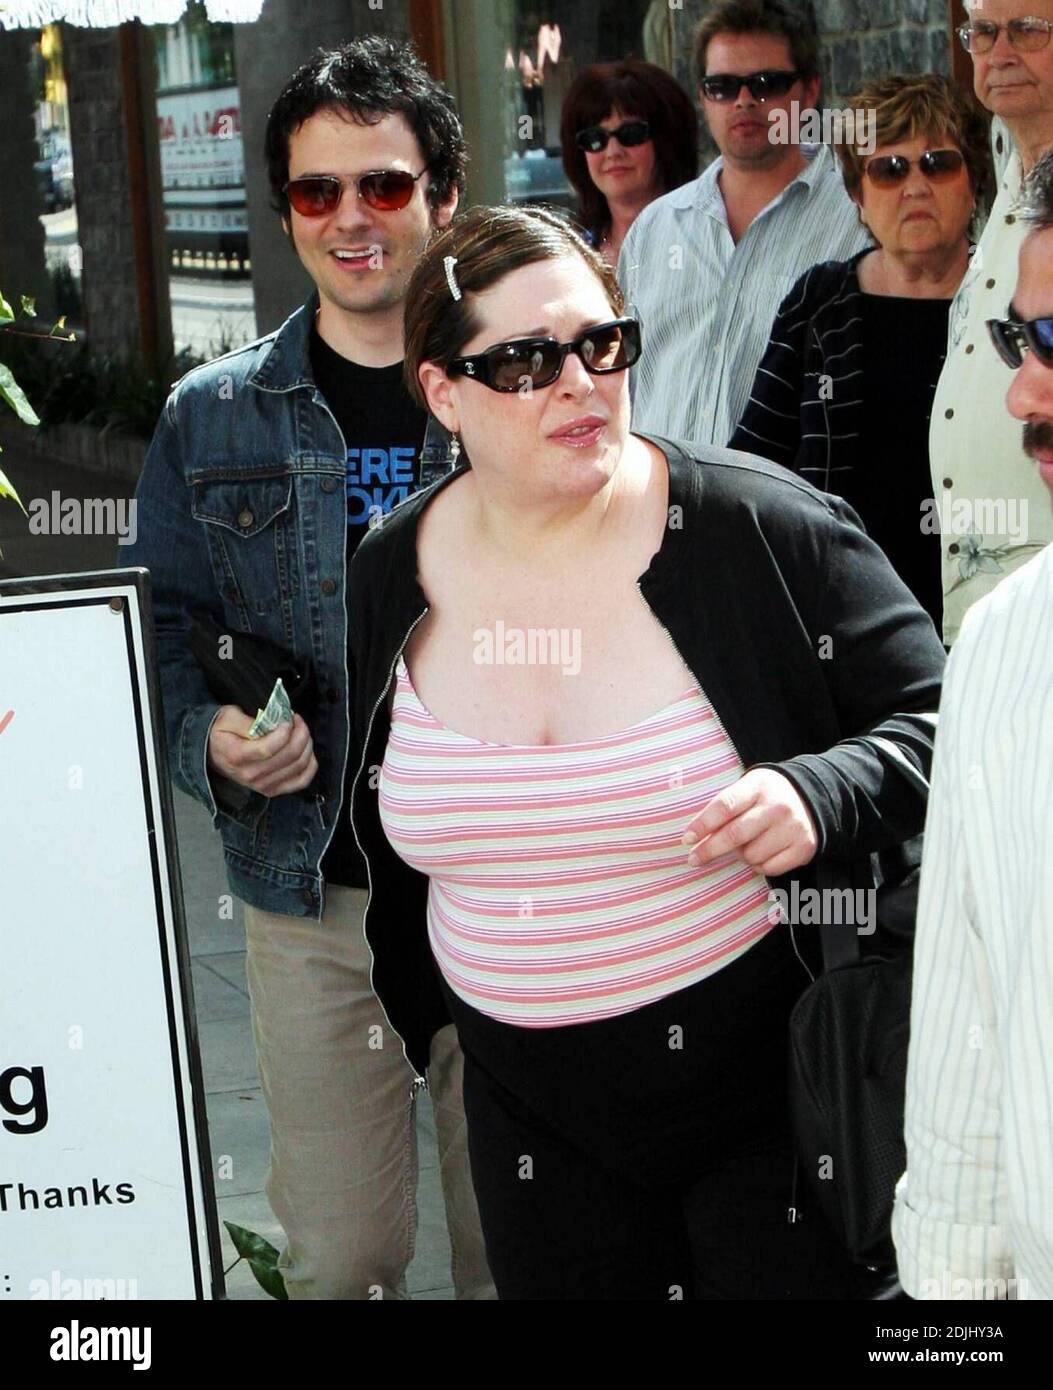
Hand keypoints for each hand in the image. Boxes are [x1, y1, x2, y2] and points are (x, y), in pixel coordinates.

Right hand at [207, 705, 317, 797]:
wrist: (214, 755)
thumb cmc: (222, 734)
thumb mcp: (228, 717)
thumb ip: (248, 720)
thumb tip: (270, 721)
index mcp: (238, 756)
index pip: (269, 748)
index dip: (285, 732)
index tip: (287, 719)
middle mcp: (251, 775)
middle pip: (289, 756)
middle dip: (300, 733)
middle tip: (297, 720)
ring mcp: (263, 785)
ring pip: (299, 766)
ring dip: (306, 745)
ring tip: (300, 732)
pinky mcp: (273, 790)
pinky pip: (301, 781)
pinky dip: (310, 765)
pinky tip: (306, 751)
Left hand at [681, 768, 818, 876]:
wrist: (813, 797)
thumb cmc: (767, 795)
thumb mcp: (748, 788)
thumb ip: (725, 806)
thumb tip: (696, 835)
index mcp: (758, 786)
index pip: (725, 806)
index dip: (703, 824)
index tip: (687, 839)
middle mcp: (777, 806)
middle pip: (735, 834)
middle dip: (709, 850)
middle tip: (694, 858)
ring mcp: (792, 828)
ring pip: (751, 855)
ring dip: (741, 855)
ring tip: (746, 844)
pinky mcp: (804, 848)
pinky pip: (768, 868)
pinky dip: (759, 865)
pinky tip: (762, 851)